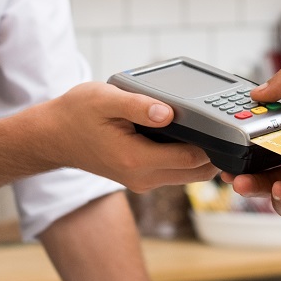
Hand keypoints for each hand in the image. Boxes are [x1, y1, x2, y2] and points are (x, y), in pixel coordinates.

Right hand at [40, 82, 216, 190]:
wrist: (52, 136)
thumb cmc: (76, 114)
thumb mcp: (105, 99)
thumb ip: (139, 106)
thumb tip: (169, 113)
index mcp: (136, 159)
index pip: (192, 158)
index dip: (214, 143)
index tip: (226, 122)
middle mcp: (143, 177)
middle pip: (197, 172)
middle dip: (216, 152)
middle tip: (227, 125)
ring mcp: (142, 180)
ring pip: (188, 175)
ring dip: (203, 156)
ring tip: (209, 127)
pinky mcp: (141, 177)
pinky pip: (175, 171)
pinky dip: (187, 157)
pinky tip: (188, 134)